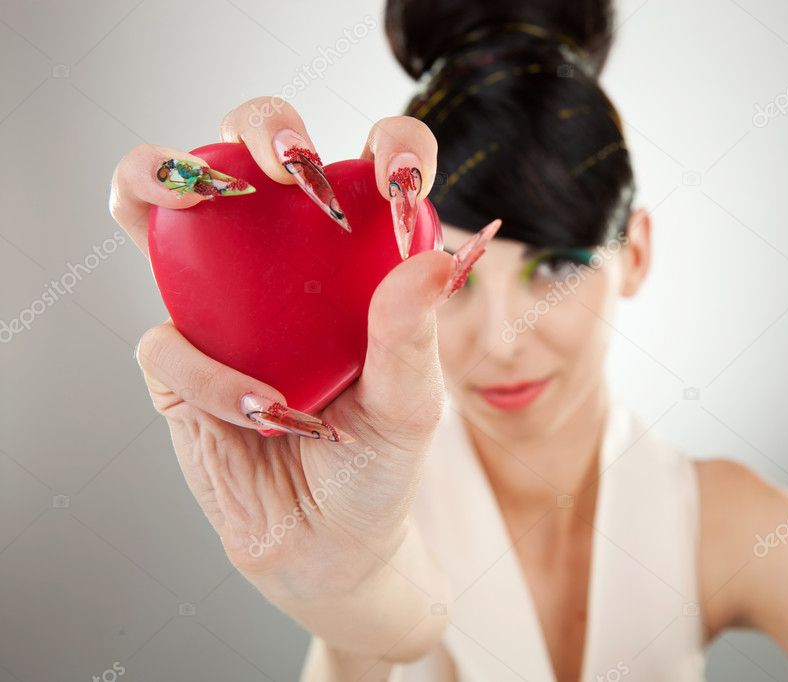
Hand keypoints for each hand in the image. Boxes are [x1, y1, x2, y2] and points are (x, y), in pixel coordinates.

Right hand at [108, 98, 489, 615]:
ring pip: (165, 204)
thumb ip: (415, 333)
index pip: (371, 169)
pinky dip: (213, 376)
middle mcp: (283, 263)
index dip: (390, 146)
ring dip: (158, 175)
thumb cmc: (378, 464)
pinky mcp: (176, 355)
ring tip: (188, 190)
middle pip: (254, 151)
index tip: (400, 181)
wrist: (328, 543)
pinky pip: (168, 336)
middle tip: (285, 158)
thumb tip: (434, 256)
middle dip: (259, 124)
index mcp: (356, 258)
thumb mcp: (412, 403)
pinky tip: (259, 412)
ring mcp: (220, 301)